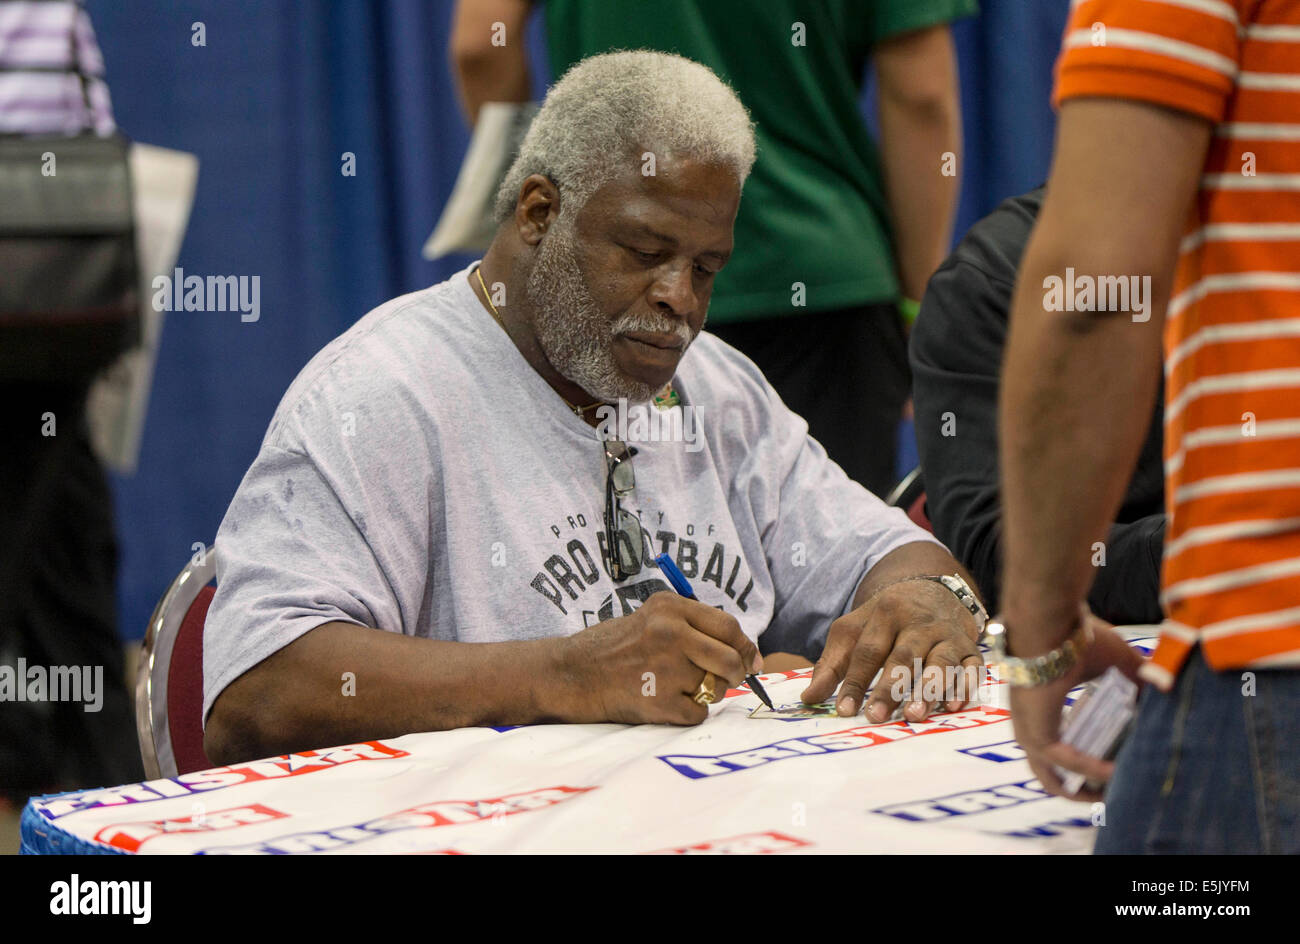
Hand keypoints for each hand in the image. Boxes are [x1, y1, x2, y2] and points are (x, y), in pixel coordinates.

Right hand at [564, 592, 761, 724]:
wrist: (572, 675)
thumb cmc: (615, 647)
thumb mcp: (652, 618)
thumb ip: (693, 627)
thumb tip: (744, 652)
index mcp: (669, 607)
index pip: (728, 626)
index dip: (745, 646)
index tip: (751, 660)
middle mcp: (669, 633)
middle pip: (729, 658)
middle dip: (736, 673)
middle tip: (730, 680)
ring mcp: (664, 668)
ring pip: (715, 688)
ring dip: (706, 693)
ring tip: (678, 686)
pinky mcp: (658, 701)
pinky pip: (698, 713)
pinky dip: (689, 713)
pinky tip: (666, 702)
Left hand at [801, 578, 981, 722]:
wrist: (932, 591)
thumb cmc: (886, 620)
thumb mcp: (854, 630)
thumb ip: (832, 664)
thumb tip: (809, 698)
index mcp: (885, 613)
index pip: (867, 651)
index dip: (854, 682)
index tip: (843, 711)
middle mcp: (919, 622)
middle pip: (903, 656)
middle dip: (889, 688)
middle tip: (875, 716)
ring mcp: (947, 634)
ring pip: (940, 662)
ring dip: (928, 690)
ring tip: (913, 715)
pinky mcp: (970, 648)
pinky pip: (972, 667)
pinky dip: (965, 686)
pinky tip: (953, 706)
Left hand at [1009, 613, 1143, 801]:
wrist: (1049, 622)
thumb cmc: (1075, 635)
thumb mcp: (1115, 660)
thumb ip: (1137, 678)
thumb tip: (1162, 691)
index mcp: (1039, 707)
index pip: (1056, 747)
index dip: (1081, 763)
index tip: (1111, 770)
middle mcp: (1029, 723)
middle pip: (1050, 772)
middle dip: (1080, 788)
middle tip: (1111, 793)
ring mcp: (1028, 730)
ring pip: (1053, 776)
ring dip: (1085, 788)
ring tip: (1114, 792)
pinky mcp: (1036, 732)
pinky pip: (1066, 761)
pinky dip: (1091, 770)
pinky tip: (1115, 773)